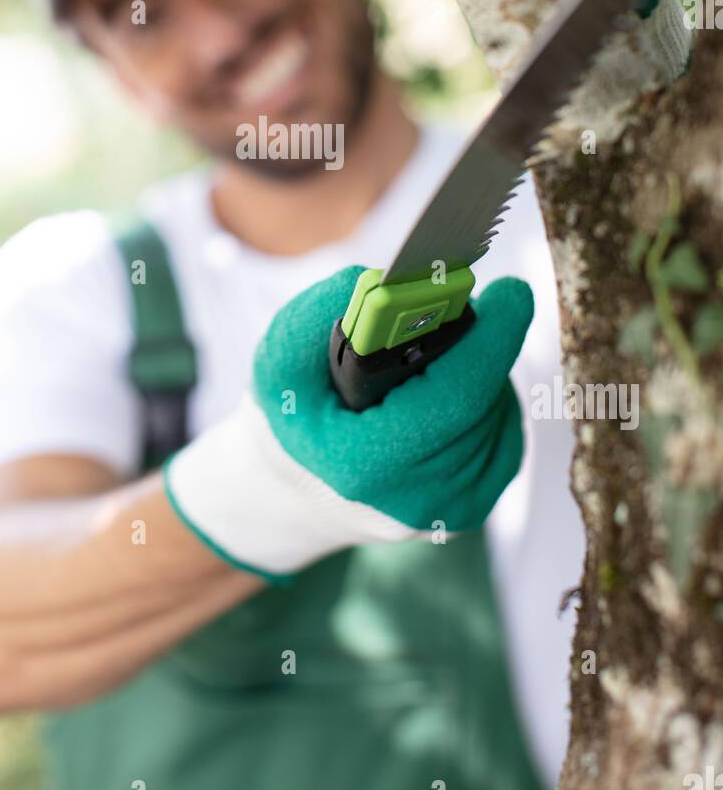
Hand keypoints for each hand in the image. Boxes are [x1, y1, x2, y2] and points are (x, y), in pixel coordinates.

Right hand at [164, 268, 532, 580]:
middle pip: (481, 401)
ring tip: (448, 348)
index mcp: (364, 466)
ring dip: (484, 369)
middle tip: (480, 300)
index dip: (489, 342)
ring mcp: (449, 510)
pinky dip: (486, 398)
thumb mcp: (278, 362)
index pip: (452, 398)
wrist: (298, 493)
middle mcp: (416, 499)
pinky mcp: (473, 508)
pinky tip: (456, 383)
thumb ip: (314, 317)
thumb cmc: (293, 417)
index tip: (511, 292)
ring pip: (496, 415)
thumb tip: (380, 280)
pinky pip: (502, 435)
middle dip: (483, 342)